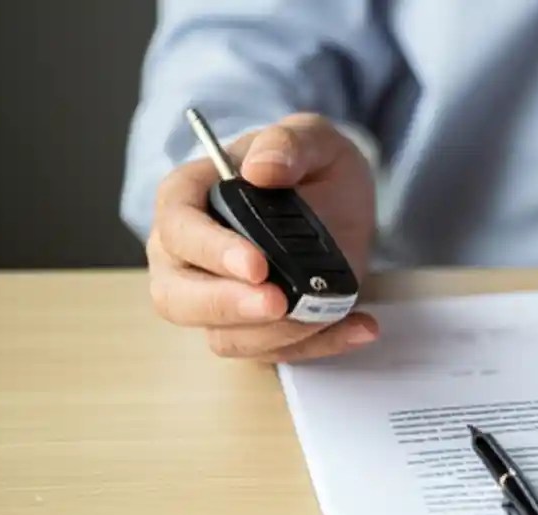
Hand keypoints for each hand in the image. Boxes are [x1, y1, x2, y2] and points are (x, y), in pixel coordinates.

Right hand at [146, 113, 378, 362]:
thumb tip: (262, 170)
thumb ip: (288, 143)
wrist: (336, 200)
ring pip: (224, 336)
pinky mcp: (254, 329)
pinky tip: (359, 325)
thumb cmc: (306, 165)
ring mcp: (217, 299)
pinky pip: (274, 354)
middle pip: (178, 298)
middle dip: (228, 307)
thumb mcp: (311, 138)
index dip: (211, 251)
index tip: (256, 264)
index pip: (178, 229)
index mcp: (188, 199)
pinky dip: (319, 346)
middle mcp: (188, 257)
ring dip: (277, 334)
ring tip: (330, 310)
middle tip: (279, 303)